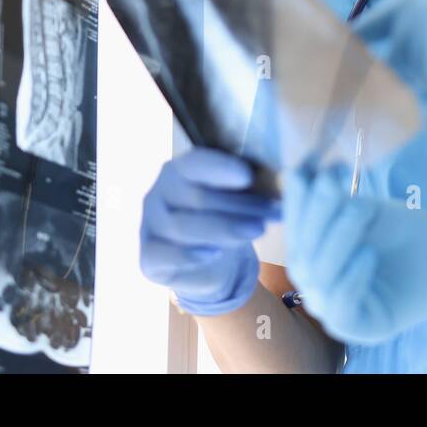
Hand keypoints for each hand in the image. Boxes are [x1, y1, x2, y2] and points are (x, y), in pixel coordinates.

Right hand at [139, 146, 280, 316]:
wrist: (210, 263)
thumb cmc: (225, 219)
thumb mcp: (236, 201)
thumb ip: (246, 190)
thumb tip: (279, 184)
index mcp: (180, 170)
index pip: (196, 163)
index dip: (221, 168)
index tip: (248, 176)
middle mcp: (159, 193)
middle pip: (197, 197)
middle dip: (238, 205)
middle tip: (270, 212)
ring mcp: (149, 224)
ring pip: (184, 226)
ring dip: (224, 229)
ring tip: (257, 230)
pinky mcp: (147, 255)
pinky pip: (163, 253)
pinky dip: (188, 254)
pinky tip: (212, 253)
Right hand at [284, 168, 426, 344]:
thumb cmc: (404, 232)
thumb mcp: (365, 210)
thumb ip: (330, 201)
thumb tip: (295, 174)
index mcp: (313, 256)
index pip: (295, 231)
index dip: (297, 203)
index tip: (307, 172)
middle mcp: (316, 285)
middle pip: (302, 255)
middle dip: (316, 216)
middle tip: (330, 184)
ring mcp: (333, 310)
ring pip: (320, 278)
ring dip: (337, 239)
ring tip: (359, 209)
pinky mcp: (358, 329)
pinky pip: (342, 309)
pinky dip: (352, 280)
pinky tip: (368, 254)